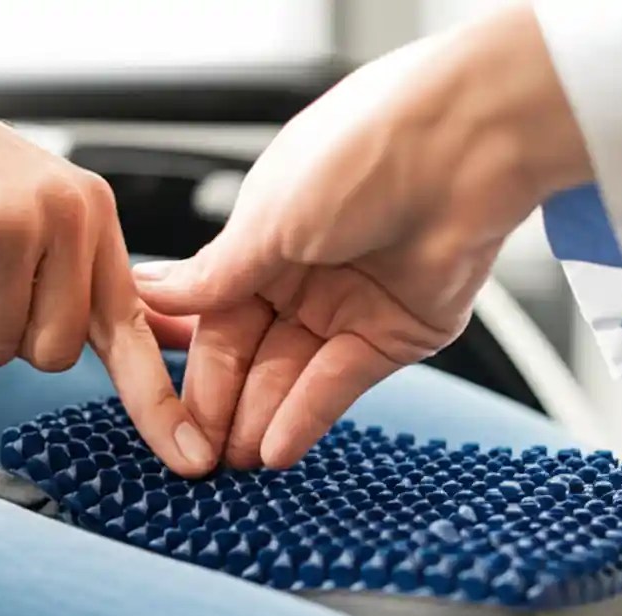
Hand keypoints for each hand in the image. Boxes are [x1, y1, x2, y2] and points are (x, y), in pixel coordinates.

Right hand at [0, 51, 213, 475]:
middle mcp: (65, 214)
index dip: (160, 402)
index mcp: (94, 214)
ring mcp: (11, 219)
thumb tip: (167, 340)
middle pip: (52, 355)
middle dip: (6, 333)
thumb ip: (93, 283)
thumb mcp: (40, 215)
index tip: (192, 461)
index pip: (134, 327)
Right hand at [132, 4, 589, 468]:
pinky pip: (340, 382)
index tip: (168, 413)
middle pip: (251, 354)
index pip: (216, 318)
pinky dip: (308, 415)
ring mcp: (348, 306)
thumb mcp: (268, 219)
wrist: (466, 147)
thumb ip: (216, 276)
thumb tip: (155, 294)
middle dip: (225, 405)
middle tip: (201, 456)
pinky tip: (277, 447)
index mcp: (263, 238)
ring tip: (236, 462)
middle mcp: (303, 274)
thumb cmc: (362, 154)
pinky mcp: (394, 334)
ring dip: (263, 418)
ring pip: (292, 375)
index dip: (195, 367)